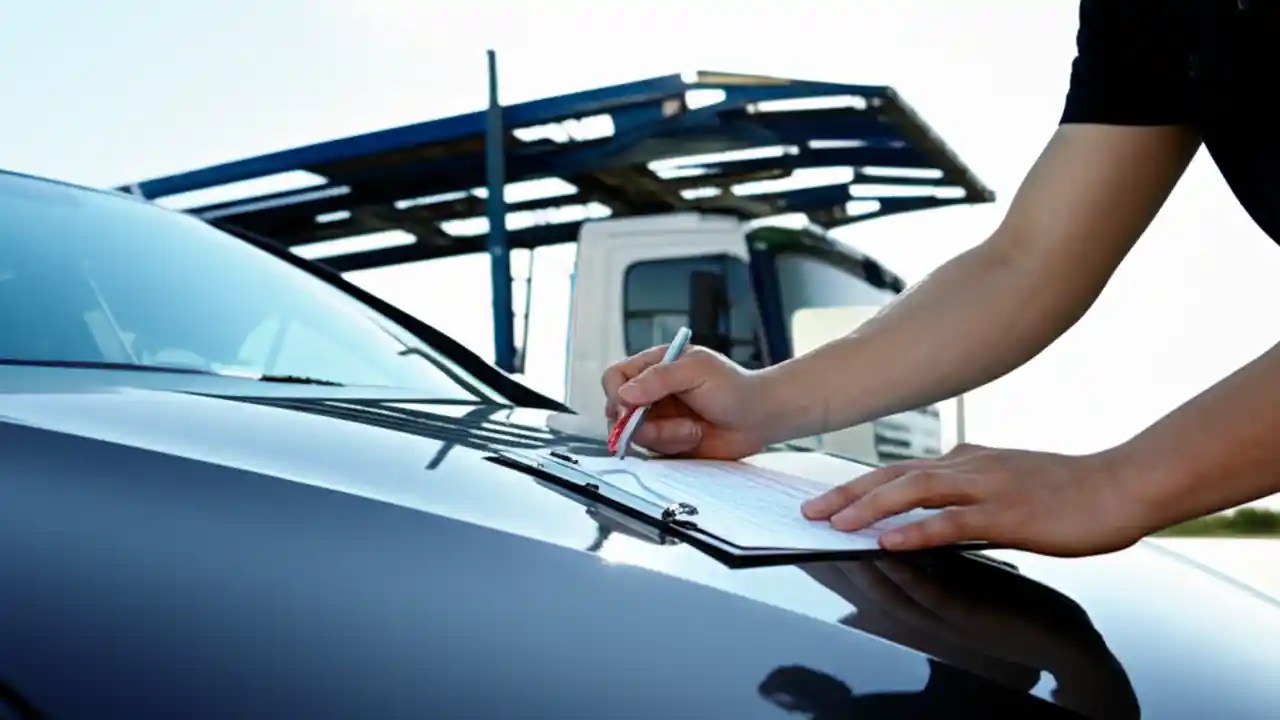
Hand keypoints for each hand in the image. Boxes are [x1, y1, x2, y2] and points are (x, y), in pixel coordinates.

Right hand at [602, 345, 771, 458]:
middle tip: (660, 426)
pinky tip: (694, 435)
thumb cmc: (734, 387)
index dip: (616, 395)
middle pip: (618, 410)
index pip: (615, 378)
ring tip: (691, 428)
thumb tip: (625, 393)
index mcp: (654, 366)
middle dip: (638, 423)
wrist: (759, 418)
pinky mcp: (667, 441)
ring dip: (663, 435)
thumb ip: (659, 378)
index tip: (629, 409)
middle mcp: (651, 392)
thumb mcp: (697, 370)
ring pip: (635, 434)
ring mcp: (658, 418)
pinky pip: (654, 450)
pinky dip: (674, 445)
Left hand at [800, 443, 1147, 556]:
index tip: (826, 498)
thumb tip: (934, 504)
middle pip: (894, 476)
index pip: (899, 470)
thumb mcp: (1007, 479)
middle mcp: (969, 466)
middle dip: (848, 494)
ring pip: (913, 492)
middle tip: (811, 510)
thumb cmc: (1069, 489)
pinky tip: (889, 540)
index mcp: (967, 459)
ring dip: (870, 508)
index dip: (859, 484)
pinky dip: (915, 530)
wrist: (1121, 486)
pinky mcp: (1007, 514)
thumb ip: (969, 486)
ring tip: (837, 523)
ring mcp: (987, 487)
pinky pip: (951, 522)